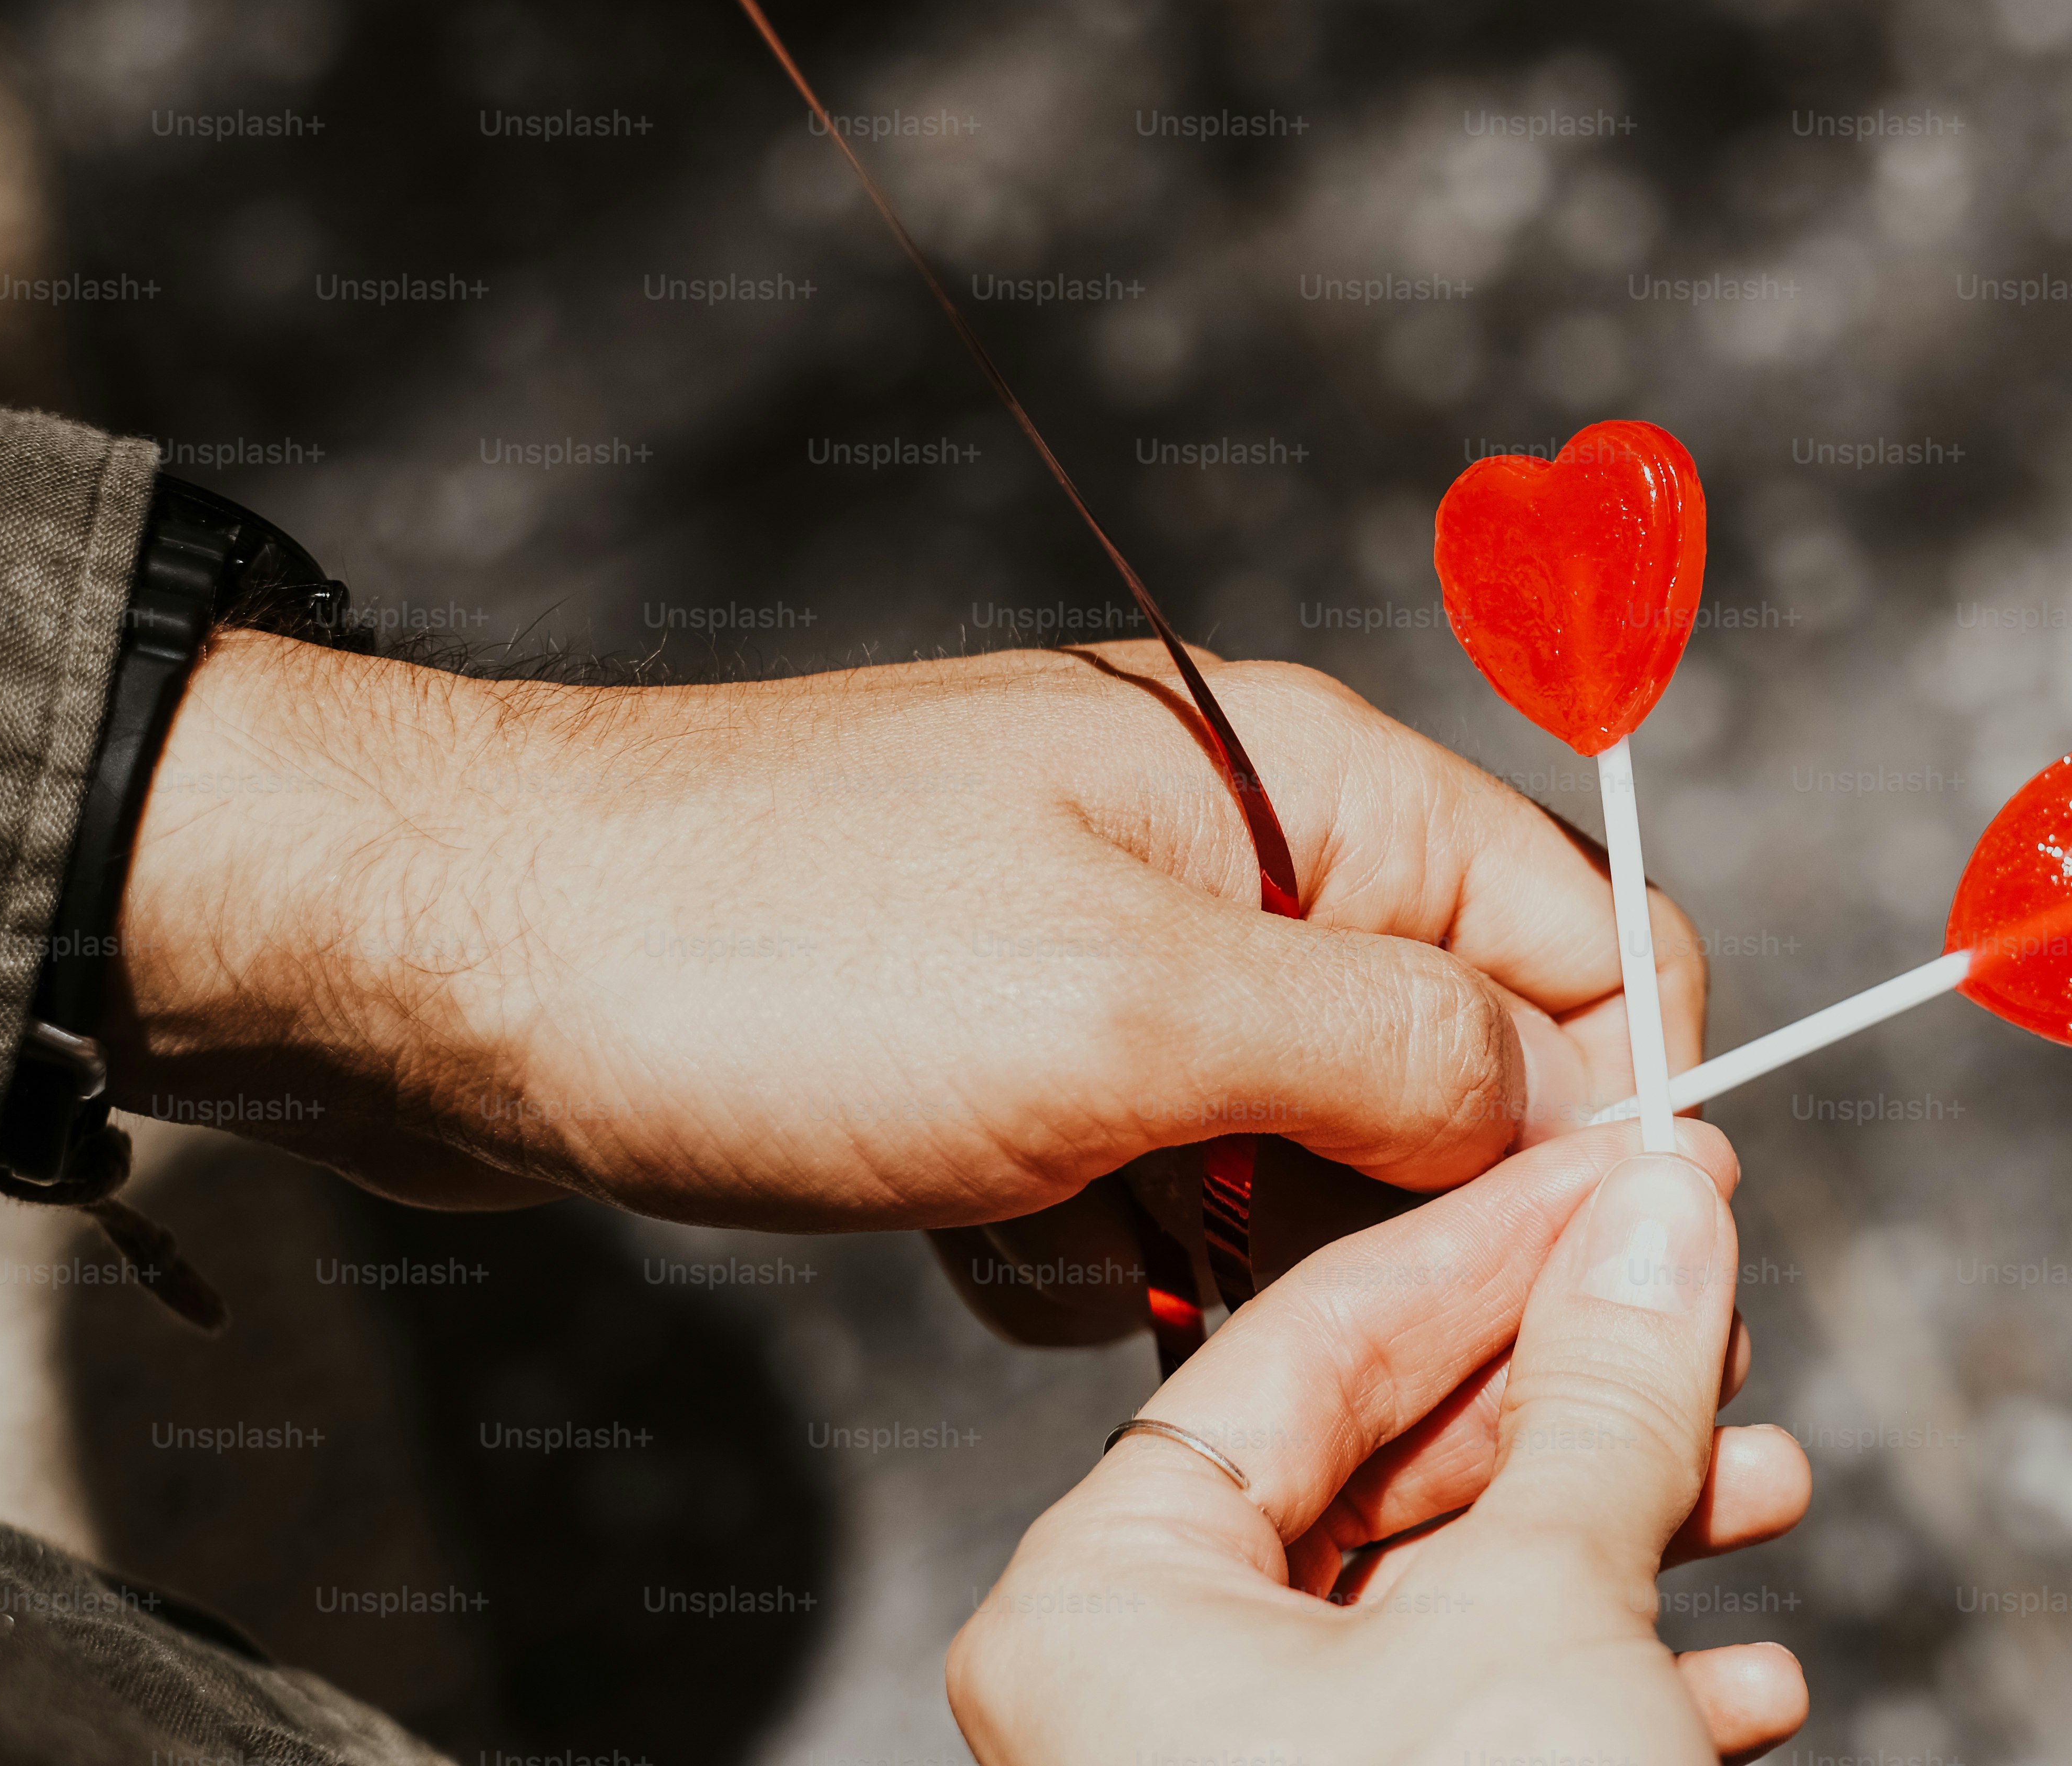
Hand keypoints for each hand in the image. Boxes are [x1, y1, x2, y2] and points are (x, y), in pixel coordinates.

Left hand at [107, 630, 1707, 1224]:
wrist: (460, 964)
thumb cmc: (773, 949)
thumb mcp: (1126, 1014)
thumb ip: (1396, 1052)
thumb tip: (1599, 1110)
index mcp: (1314, 789)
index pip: (1592, 942)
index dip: (1611, 1117)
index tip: (1559, 1278)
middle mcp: (1249, 858)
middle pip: (1455, 1071)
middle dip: (1381, 1210)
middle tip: (1254, 1282)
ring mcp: (1132, 952)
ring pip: (1299, 1157)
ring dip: (1209, 1238)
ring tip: (1059, 1223)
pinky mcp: (1030, 1048)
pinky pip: (1153, 1190)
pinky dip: (1082, 1245)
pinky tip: (966, 1226)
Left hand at [950, 1124, 1810, 1763]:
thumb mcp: (1544, 1609)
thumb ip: (1600, 1394)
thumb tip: (1662, 1216)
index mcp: (1098, 1615)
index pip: (1304, 1345)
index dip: (1488, 1239)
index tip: (1625, 1168)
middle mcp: (1148, 1700)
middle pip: (1386, 1468)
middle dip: (1578, 1394)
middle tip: (1709, 1307)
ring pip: (1454, 1599)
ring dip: (1629, 1533)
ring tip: (1764, 1478)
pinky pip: (1488, 1724)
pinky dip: (1621, 1682)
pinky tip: (1745, 1670)